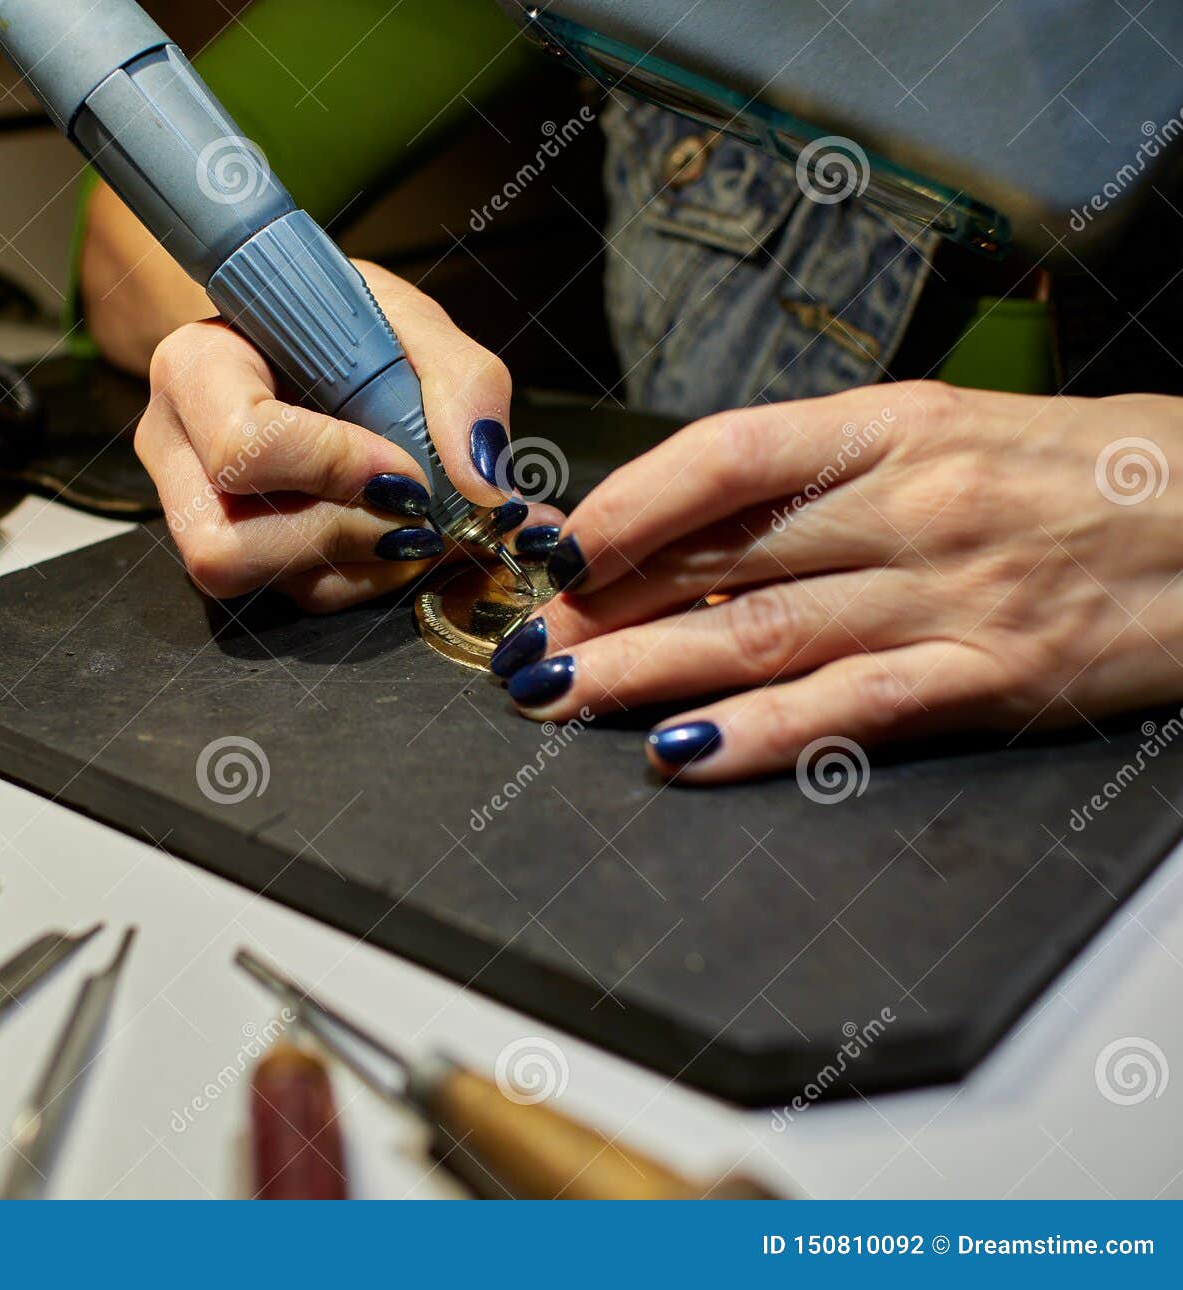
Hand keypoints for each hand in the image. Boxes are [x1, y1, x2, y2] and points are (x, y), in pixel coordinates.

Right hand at [136, 261, 556, 610]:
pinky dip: (371, 579)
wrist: (306, 341)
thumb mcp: (408, 322)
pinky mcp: (243, 556)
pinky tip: (416, 543)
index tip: (406, 469)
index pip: (241, 443)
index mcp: (196, 371)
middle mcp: (178, 453)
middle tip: (418, 512)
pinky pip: (299, 595)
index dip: (332, 468)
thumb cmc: (341, 324)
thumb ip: (461, 383)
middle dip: (341, 537)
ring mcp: (198, 516)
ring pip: (261, 583)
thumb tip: (483, 484)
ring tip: (427, 528)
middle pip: (225, 545)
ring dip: (361, 566)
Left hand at [489, 382, 1182, 781]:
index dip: (621, 504)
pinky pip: (849, 709)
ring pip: (758, 635)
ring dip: (642, 671)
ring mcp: (948, 594)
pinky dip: (758, 736)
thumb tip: (705, 516)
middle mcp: (910, 503)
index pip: (721, 455)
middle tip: (526, 637)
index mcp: (894, 424)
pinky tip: (682, 754)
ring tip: (558, 695)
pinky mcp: (989, 676)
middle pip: (719, 556)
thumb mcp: (956, 429)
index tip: (554, 546)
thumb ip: (833, 470)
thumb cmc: (1090, 471)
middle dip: (604, 603)